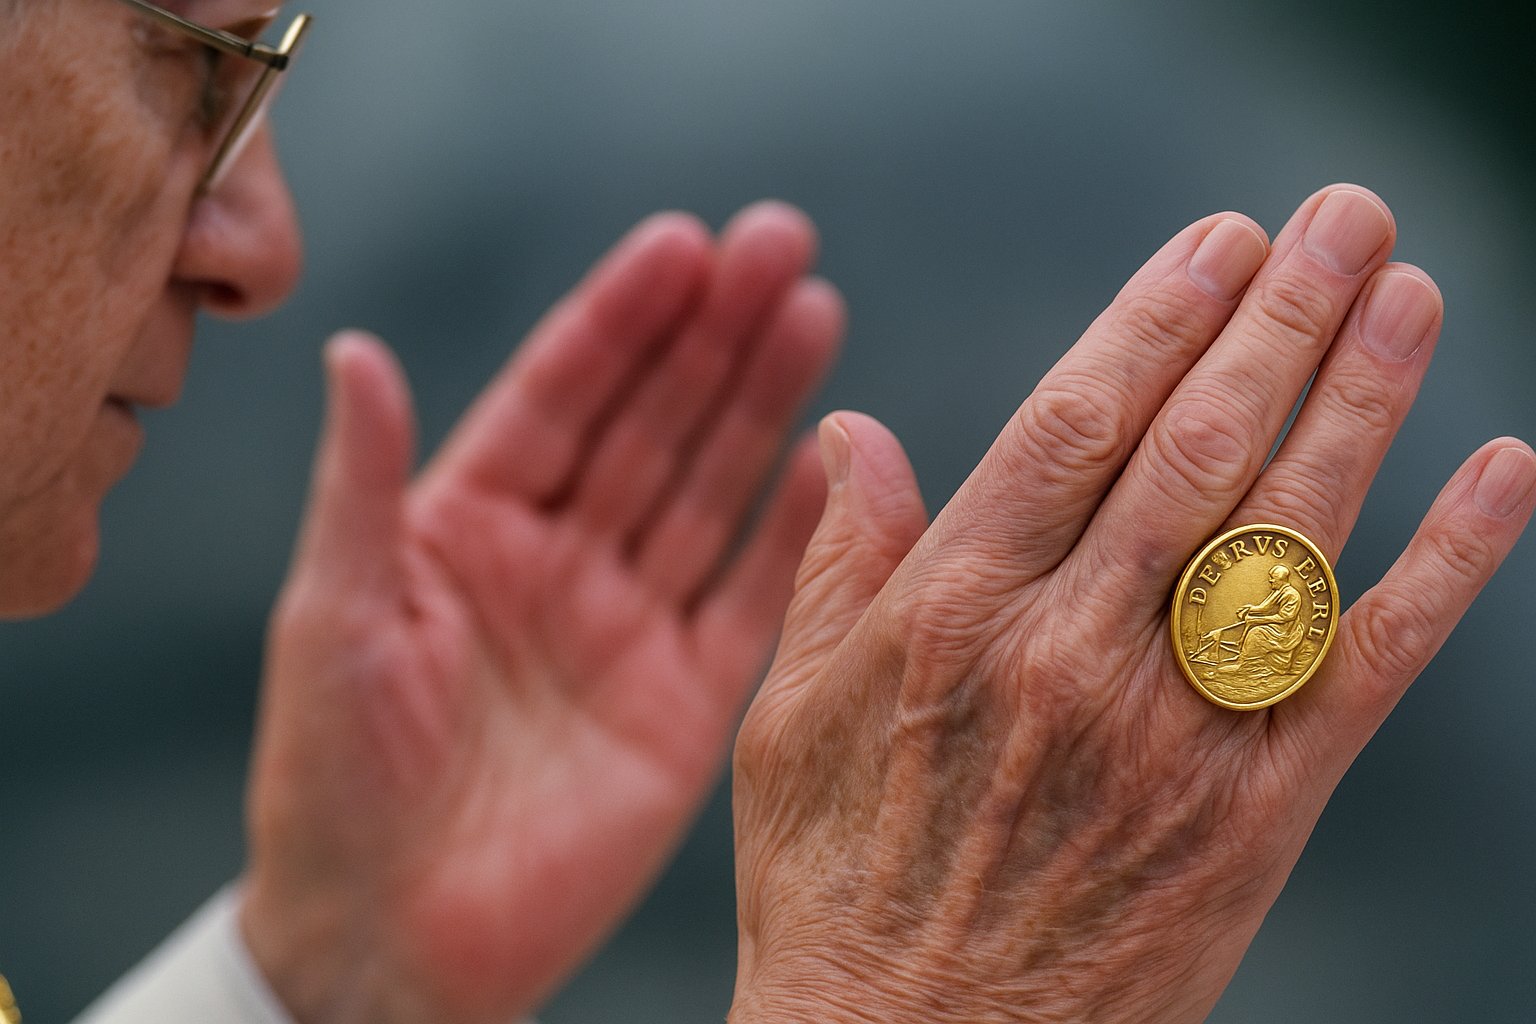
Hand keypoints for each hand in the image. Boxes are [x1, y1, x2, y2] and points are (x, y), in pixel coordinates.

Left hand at [239, 203, 842, 1022]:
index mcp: (466, 525)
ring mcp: (628, 624)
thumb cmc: (333, 782)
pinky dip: (794, 529)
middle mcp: (558, 558)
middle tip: (777, 243)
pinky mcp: (685, 699)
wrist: (392, 944)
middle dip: (712, 331)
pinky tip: (836, 454)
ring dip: (762, 401)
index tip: (679, 244)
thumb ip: (363, 487)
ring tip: (813, 310)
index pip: (558, 394)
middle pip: (650, 421)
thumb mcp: (333, 619)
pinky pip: (751, 598)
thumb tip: (356, 349)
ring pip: (709, 487)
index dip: (619, 317)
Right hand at [729, 186, 1534, 1022]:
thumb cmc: (840, 886)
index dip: (1155, 319)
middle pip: (1200, 452)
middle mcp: (1070, 656)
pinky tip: (1500, 472)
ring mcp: (1172, 734)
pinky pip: (1368, 669)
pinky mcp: (1254, 814)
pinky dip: (1448, 565)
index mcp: (950, 618)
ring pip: (1289, 533)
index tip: (1218, 240)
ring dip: (1365, 401)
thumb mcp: (790, 718)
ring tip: (1413, 293)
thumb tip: (851, 433)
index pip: (1072, 427)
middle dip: (1282, 320)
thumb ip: (835, 566)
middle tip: (1341, 221)